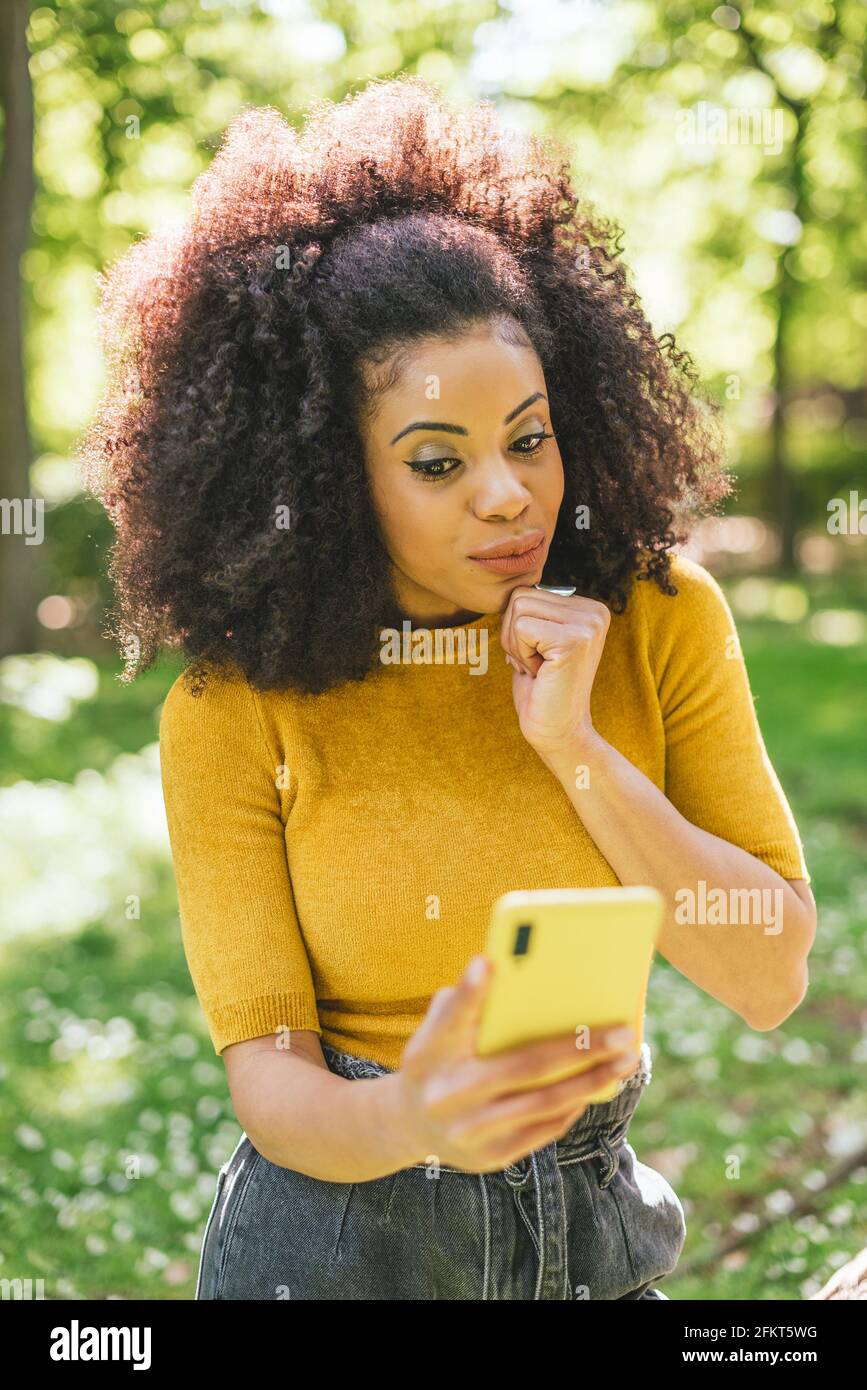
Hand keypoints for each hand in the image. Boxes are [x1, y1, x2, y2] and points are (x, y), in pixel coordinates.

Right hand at [395, 955, 637, 1174]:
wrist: (411, 1125)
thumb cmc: (438, 1059)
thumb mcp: (437, 1029)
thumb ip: (466, 1005)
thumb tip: (509, 976)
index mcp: (428, 1052)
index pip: (450, 1017)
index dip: (469, 992)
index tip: (487, 963)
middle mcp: (446, 1094)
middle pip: (524, 1066)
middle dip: (580, 1048)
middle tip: (622, 1033)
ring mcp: (470, 1130)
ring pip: (544, 1102)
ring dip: (592, 1081)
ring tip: (625, 1062)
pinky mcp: (491, 1157)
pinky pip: (544, 1128)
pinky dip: (574, 1104)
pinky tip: (597, 1085)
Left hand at [500, 585, 610, 755]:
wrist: (558, 732)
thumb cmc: (541, 690)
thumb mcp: (537, 641)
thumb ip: (532, 612)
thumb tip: (509, 588)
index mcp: (589, 608)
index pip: (527, 592)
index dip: (518, 628)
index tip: (538, 657)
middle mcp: (595, 612)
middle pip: (520, 597)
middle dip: (513, 635)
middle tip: (535, 665)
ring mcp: (588, 625)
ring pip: (517, 610)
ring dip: (516, 645)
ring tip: (539, 669)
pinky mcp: (574, 640)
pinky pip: (520, 628)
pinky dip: (520, 654)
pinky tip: (540, 674)